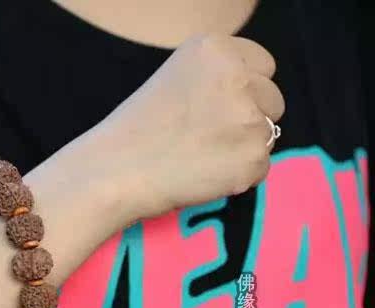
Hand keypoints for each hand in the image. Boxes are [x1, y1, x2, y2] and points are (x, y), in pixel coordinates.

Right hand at [92, 34, 284, 219]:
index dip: (242, 89)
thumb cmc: (137, 130)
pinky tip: (202, 173)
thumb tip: (254, 100)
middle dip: (247, 119)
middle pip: (272, 100)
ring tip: (198, 155)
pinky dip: (237, 176)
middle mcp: (239, 78)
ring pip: (267, 136)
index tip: (215, 108)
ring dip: (242, 148)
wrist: (115, 171)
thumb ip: (219, 78)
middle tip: (204, 136)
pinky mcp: (253, 158)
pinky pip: (260, 168)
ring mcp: (249, 119)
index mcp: (216, 49)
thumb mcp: (176, 78)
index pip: (263, 65)